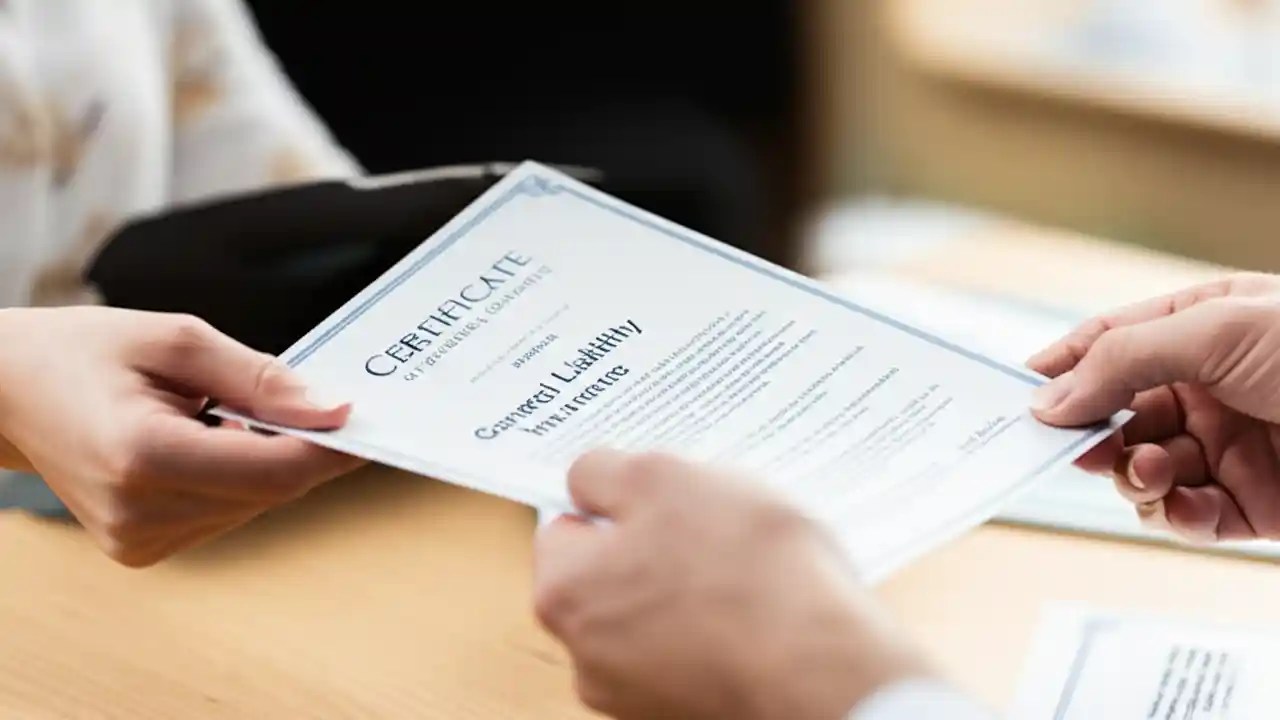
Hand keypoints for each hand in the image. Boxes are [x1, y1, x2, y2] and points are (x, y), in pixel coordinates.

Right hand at [0, 307, 362, 565]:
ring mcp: (137, 540)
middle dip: (301, 448)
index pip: (273, 470)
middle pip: (271, 491)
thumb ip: (260, 377)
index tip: (371, 422)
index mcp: (143, 455)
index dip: (332, 450)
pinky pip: (224, 513)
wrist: (5, 394)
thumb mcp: (176, 339)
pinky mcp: (140, 551)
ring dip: (264, 460)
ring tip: (220, 412)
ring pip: (253, 505)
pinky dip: (235, 478)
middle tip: (310, 400)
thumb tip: (334, 410)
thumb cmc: (85, 352)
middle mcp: (139, 511)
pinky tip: (201, 441)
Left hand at [533, 450, 928, 719]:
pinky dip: (720, 628)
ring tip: (746, 566)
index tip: (652, 493)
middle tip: (708, 520)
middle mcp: (589, 657)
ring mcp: (641, 695)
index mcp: (565, 594)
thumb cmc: (747, 571)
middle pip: (611, 575)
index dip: (613, 502)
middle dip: (654, 544)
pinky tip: (761, 607)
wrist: (827, 670)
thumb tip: (589, 479)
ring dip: (691, 587)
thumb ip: (605, 472)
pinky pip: (697, 650)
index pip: (565, 527)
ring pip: (656, 615)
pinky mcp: (693, 710)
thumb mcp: (664, 477)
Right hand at [1027, 273, 1279, 542]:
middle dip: (1095, 432)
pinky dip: (1173, 513)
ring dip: (1134, 473)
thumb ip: (1122, 360)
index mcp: (1203, 325)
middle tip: (1076, 447)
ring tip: (1152, 469)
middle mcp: (1210, 385)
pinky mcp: (1250, 503)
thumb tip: (1048, 398)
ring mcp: (1228, 445)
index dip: (1063, 366)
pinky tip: (1182, 501)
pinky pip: (1184, 514)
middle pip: (1117, 411)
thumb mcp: (1216, 331)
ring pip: (1142, 467)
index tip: (1019, 395)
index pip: (1111, 341)